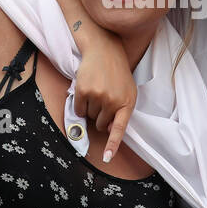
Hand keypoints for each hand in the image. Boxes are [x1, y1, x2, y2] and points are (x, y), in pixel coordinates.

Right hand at [74, 41, 135, 163]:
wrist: (105, 50)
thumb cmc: (117, 73)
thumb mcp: (128, 92)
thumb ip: (122, 111)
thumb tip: (109, 130)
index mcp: (127, 103)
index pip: (119, 129)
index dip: (112, 144)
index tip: (106, 157)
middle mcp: (113, 101)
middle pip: (100, 124)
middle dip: (100, 116)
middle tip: (103, 98)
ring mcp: (98, 96)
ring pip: (89, 117)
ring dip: (90, 108)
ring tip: (97, 91)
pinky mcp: (83, 91)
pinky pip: (78, 110)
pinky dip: (80, 105)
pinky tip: (86, 91)